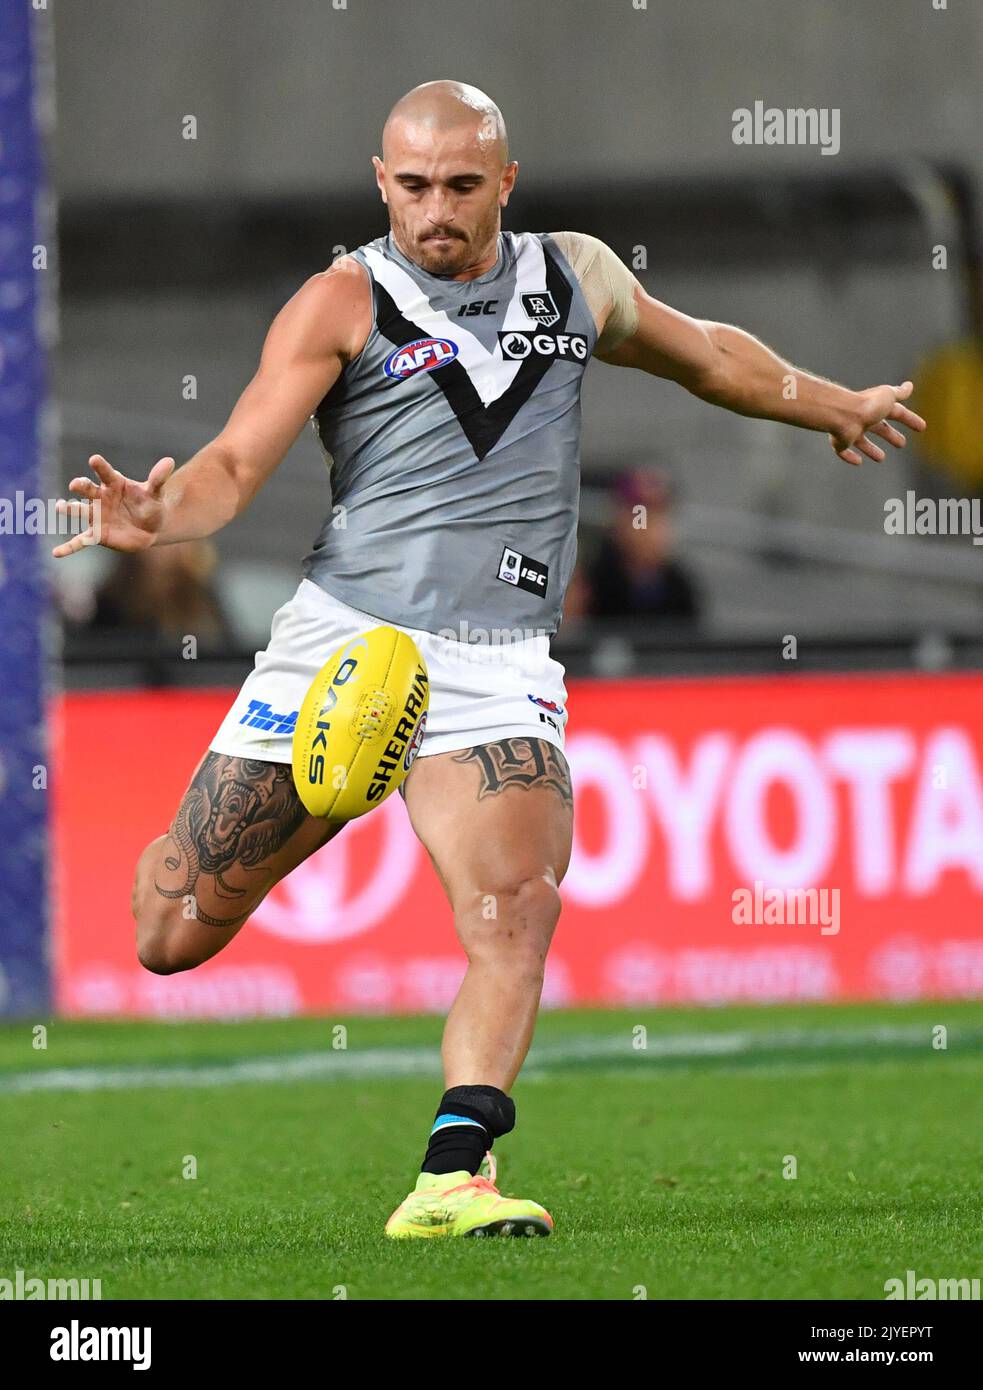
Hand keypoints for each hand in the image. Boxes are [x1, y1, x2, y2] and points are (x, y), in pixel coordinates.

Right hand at [52, 454, 175, 557]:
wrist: (151, 527)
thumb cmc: (150, 505)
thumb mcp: (156, 493)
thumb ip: (158, 479)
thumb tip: (170, 462)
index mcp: (114, 484)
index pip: (105, 473)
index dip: (100, 466)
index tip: (94, 460)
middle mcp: (100, 497)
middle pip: (88, 490)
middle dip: (81, 486)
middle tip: (75, 484)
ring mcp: (96, 516)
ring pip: (80, 511)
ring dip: (70, 509)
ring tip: (60, 507)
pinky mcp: (97, 534)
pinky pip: (81, 541)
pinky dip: (69, 547)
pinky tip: (56, 553)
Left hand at [829, 381, 925, 465]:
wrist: (843, 415)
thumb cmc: (868, 405)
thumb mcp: (888, 396)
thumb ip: (899, 393)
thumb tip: (909, 385)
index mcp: (878, 406)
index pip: (898, 412)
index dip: (910, 419)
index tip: (922, 428)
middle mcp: (864, 417)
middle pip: (879, 428)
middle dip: (890, 435)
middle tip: (901, 444)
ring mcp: (851, 429)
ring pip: (862, 441)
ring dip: (871, 449)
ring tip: (881, 458)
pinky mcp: (839, 441)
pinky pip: (843, 451)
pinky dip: (850, 457)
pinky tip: (858, 462)